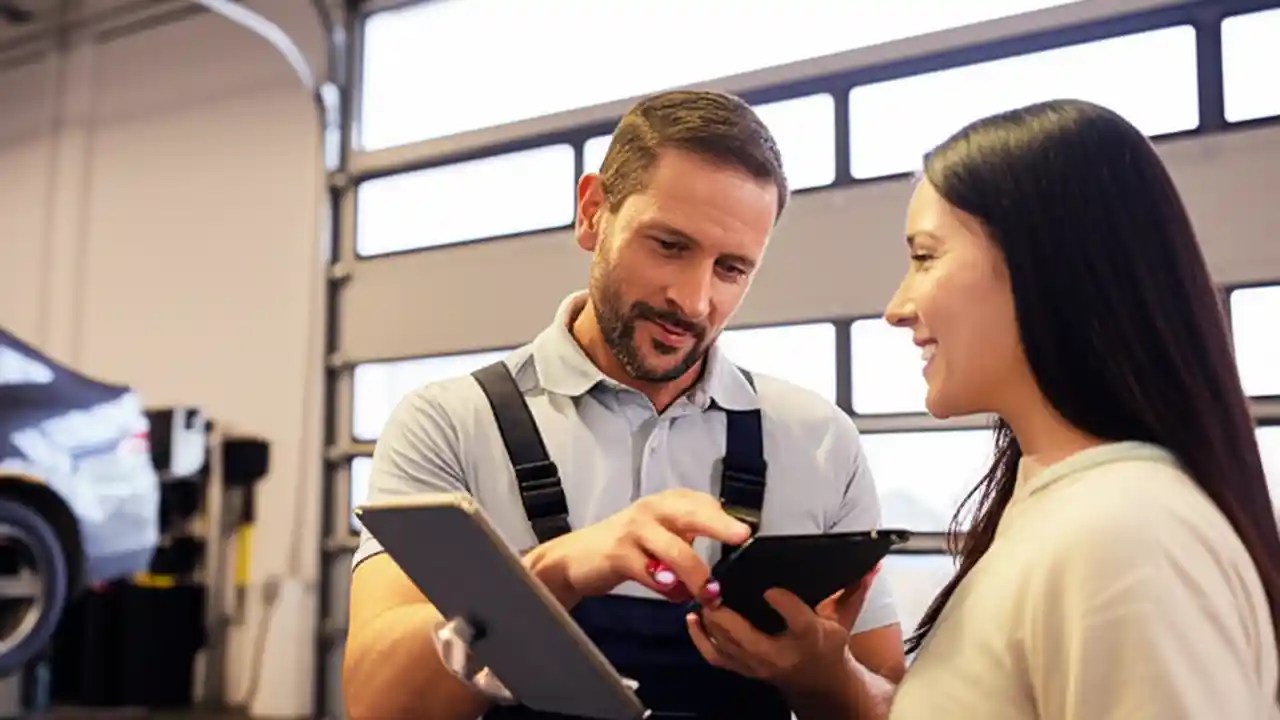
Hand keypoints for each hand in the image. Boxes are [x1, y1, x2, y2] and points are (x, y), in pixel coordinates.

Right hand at [528, 488, 751, 605]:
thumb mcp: (660, 535)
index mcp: (666, 502)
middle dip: (718, 525)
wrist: (576, 557)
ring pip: (675, 550)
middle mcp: (652, 509)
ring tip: (710, 595)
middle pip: (691, 513)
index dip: (725, 518)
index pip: (703, 503)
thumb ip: (688, 541)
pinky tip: (673, 594)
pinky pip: (651, 573)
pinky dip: (667, 586)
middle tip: (741, 537)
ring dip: (696, 575)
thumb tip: (727, 559)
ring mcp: (635, 530)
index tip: (744, 535)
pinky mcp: (619, 554)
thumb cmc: (627, 547)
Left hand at [687, 563, 880, 694]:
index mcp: (809, 638)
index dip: (782, 603)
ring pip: (727, 645)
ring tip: (701, 595)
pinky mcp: (744, 668)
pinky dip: (700, 638)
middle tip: (713, 587)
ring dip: (710, 621)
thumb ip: (854, 589)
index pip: (797, 621)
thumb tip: (871, 562)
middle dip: (726, 613)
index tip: (770, 587)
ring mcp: (758, 665)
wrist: (820, 684)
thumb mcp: (844, 617)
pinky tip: (692, 617)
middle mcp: (781, 654)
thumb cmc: (829, 645)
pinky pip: (716, 656)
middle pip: (748, 637)